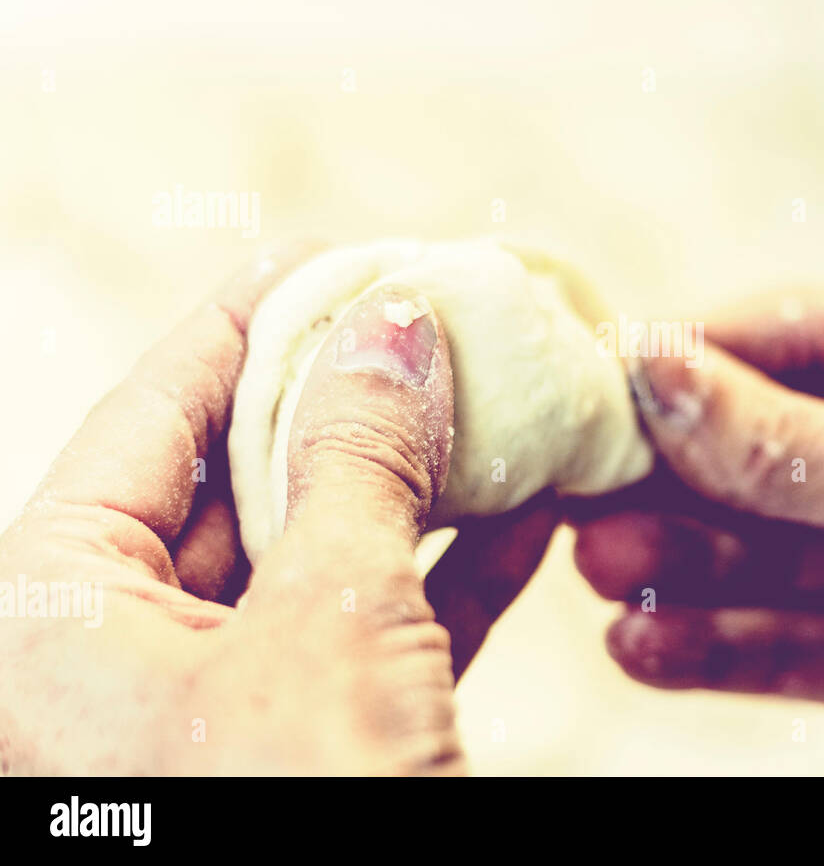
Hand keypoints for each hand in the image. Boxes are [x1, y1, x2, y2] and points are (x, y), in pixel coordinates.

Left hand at [0, 252, 554, 773]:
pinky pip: (375, 634)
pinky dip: (451, 575)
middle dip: (351, 402)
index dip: (249, 323)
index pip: (150, 420)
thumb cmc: (307, 810)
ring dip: (419, 486)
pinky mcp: (311, 748)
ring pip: (320, 556)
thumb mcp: (330, 618)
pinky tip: (525, 510)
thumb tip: (394, 325)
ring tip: (491, 402)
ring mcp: (219, 709)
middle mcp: (122, 659)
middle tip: (428, 322)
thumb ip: (359, 461)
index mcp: (57, 619)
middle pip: (241, 482)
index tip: (333, 255)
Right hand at [569, 292, 823, 774]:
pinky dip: (709, 640)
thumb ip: (797, 445)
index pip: (817, 335)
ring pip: (763, 545)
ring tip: (602, 566)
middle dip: (684, 470)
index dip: (711, 352)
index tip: (615, 372)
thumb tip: (661, 372)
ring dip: (682, 558)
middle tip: (588, 481)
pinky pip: (778, 636)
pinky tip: (643, 642)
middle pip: (774, 442)